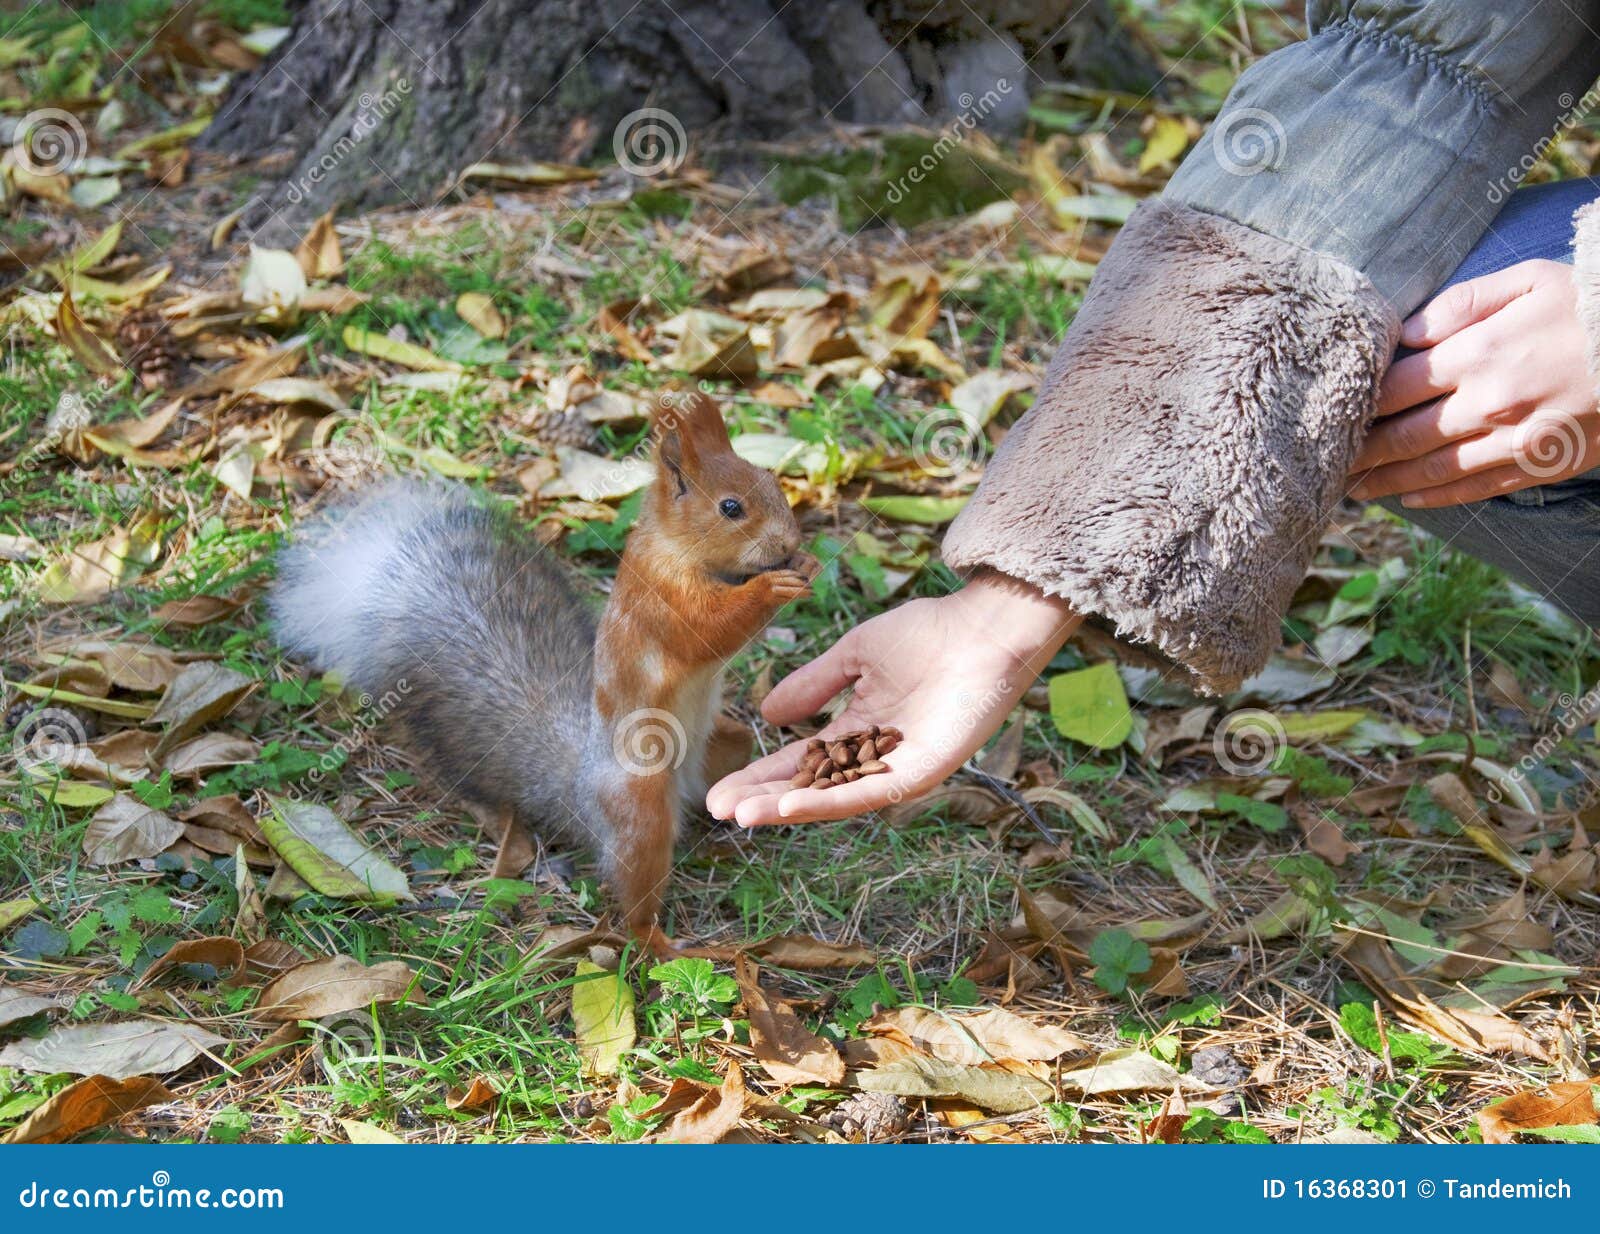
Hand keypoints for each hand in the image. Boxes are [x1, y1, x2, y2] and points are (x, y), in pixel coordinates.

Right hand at [706, 570, 1078, 825]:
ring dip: (787, 809)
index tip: (719, 791)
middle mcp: (876, 758)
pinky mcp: (922, 772)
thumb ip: (814, 685)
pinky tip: (790, 807)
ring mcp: (898, 767)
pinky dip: (828, 803)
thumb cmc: (928, 634)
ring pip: (834, 798)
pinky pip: (869, 794)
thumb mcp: (854, 656)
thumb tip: (767, 714)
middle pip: (810, 787)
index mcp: (859, 730)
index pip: (801, 762)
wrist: (982, 627)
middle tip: (718, 811)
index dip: (760, 776)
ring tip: (743, 817)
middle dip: (763, 799)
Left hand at [1350, 259, 1599, 508]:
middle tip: (1321, 462)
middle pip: (1403, 435)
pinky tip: (1408, 498)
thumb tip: (1402, 334)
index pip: (1394, 387)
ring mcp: (1517, 439)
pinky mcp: (1542, 464)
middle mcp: (1490, 403)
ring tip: (1350, 489)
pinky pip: (1477, 487)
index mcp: (1480, 352)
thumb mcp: (1528, 281)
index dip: (1356, 404)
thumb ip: (1459, 306)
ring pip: (1433, 469)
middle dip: (1359, 451)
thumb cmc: (1591, 301)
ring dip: (1386, 482)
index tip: (1327, 413)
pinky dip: (1437, 496)